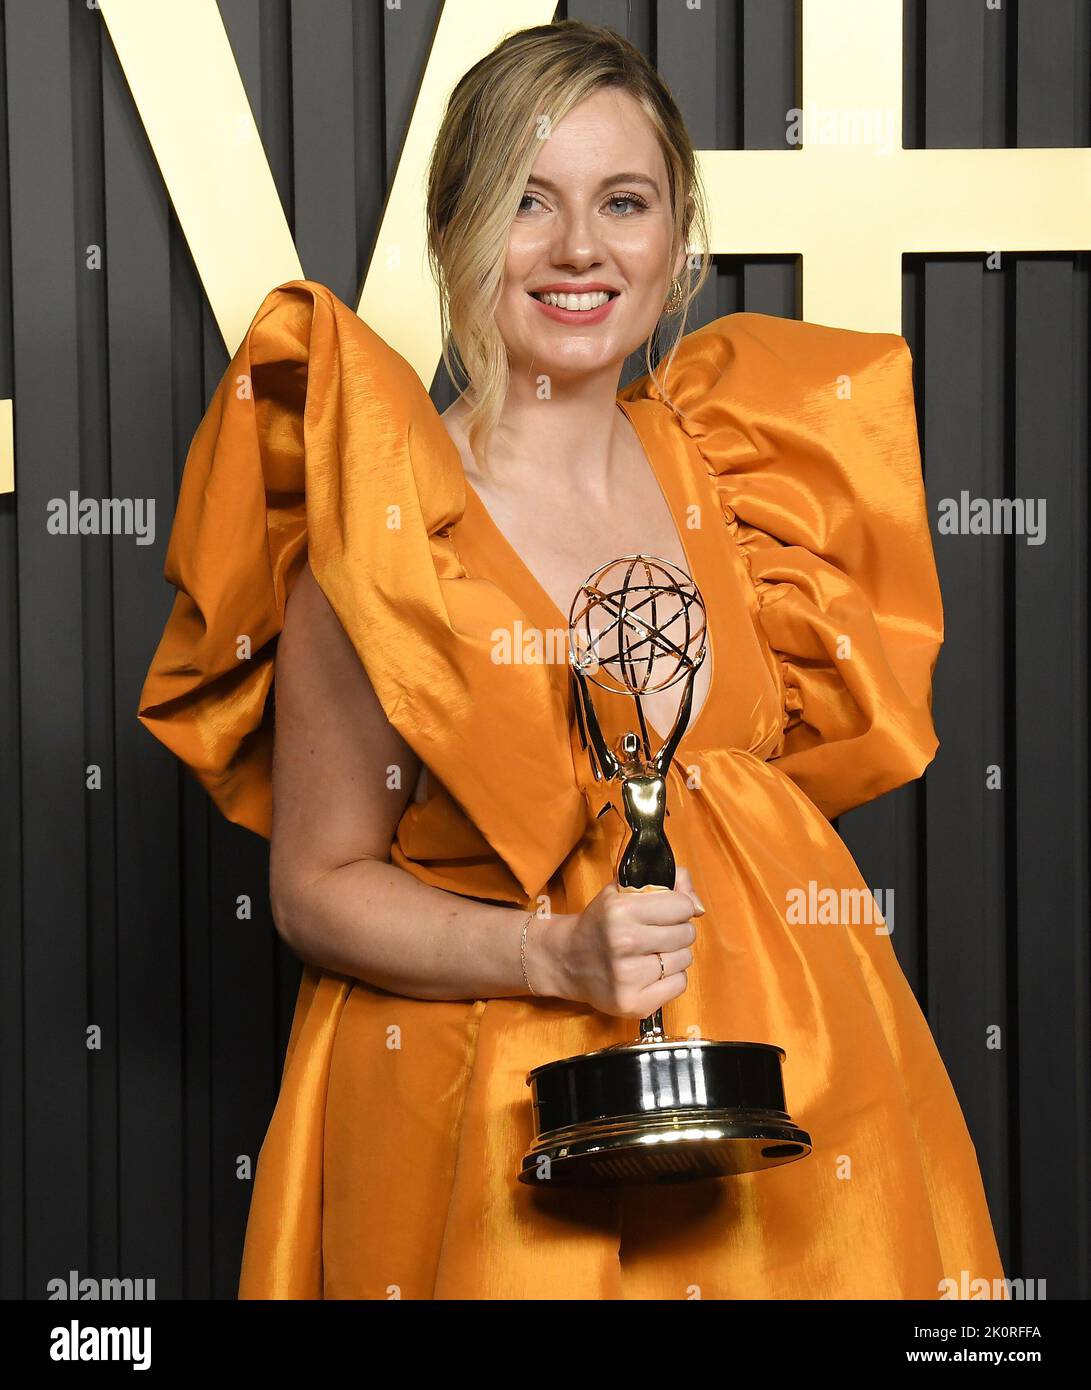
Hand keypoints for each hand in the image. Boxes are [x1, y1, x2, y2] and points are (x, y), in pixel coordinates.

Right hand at [529, 866, 703, 1017]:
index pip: (683, 906)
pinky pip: (680, 985)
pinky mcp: (634, 1004)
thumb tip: (699, 906)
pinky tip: (650, 972)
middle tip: (656, 933)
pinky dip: (671, 978)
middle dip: (677, 930)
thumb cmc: (601, 922)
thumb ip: (667, 882)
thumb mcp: (623, 890)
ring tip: (650, 953)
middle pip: (686, 934)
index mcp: (621, 911)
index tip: (665, 911)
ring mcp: (628, 977)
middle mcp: (624, 943)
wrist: (566, 960)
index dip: (678, 907)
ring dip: (673, 955)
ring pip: (685, 960)